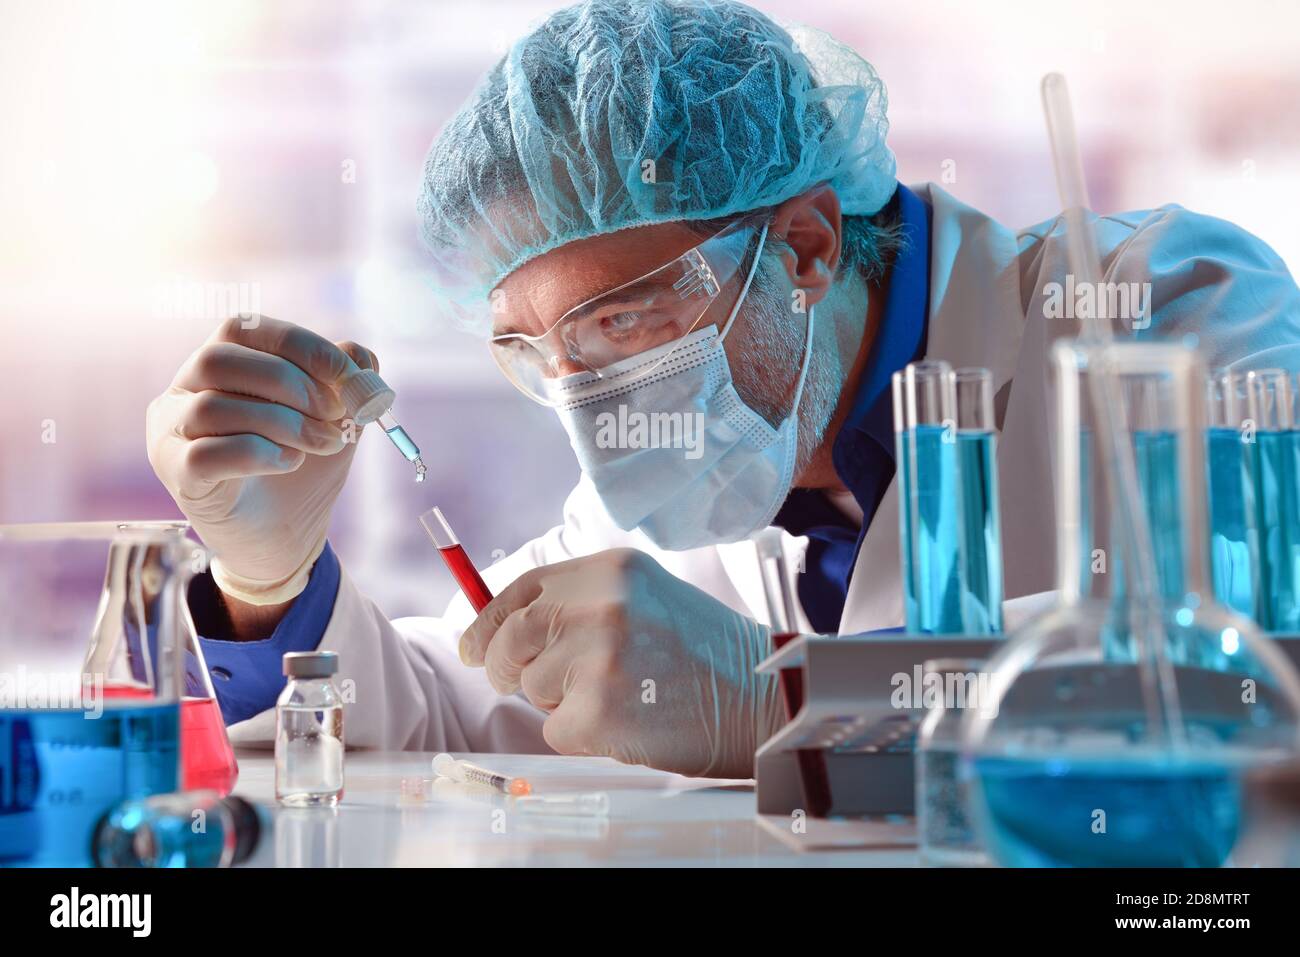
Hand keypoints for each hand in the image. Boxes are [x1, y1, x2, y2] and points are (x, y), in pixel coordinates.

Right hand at [146, 315, 375, 604]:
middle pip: (218, 360)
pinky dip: (258, 454)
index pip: (245, 328)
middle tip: (336, 414)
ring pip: (212, 406)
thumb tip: (360, 354)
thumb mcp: (333, 418)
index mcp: (218, 364)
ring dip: (284, 423)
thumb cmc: (301, 469)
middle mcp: (182, 391)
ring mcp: (170, 433)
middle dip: (292, 384)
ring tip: (324, 443)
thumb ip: (344, 382)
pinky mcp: (174, 475)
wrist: (283, 538)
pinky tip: (288, 463)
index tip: (349, 374)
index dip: (301, 345)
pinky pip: (206, 455)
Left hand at [459, 548, 781, 777]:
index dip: (488, 619)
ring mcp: (598, 656)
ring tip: (617, 696)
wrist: (763, 697)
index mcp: (611, 569)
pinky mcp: (598, 709)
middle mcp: (600, 603)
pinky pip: (554, 729)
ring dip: (558, 700)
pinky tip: (626, 722)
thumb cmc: (704, 654)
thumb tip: (508, 628)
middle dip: (501, 665)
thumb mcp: (648, 598)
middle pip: (511, 637)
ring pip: (532, 686)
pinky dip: (580, 735)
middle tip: (510, 682)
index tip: (472, 645)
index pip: (523, 588)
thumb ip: (584, 602)